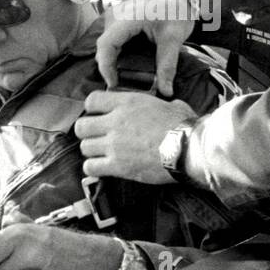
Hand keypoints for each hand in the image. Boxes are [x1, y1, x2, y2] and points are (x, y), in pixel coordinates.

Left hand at [76, 92, 196, 183]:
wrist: (188, 150)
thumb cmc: (183, 128)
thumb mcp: (173, 106)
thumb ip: (164, 104)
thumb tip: (172, 103)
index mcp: (127, 103)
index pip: (92, 100)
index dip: (92, 108)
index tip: (98, 115)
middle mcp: (116, 122)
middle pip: (82, 126)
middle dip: (87, 132)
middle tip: (96, 136)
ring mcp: (114, 144)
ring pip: (84, 147)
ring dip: (91, 151)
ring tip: (101, 153)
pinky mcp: (117, 166)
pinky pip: (90, 167)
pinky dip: (93, 168)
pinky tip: (102, 167)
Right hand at [96, 0, 196, 96]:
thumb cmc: (177, 9)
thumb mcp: (173, 39)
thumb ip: (167, 66)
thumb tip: (166, 91)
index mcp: (126, 18)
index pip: (106, 45)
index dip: (106, 67)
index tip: (113, 83)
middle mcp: (117, 16)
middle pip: (104, 45)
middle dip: (108, 66)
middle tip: (119, 84)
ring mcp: (118, 15)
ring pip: (107, 42)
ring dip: (112, 59)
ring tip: (121, 77)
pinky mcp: (122, 18)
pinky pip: (113, 37)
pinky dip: (117, 51)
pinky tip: (126, 63)